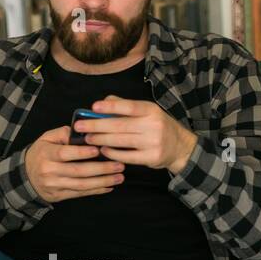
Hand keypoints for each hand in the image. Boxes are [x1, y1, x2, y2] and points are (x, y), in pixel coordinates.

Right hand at [24, 125, 125, 202]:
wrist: (26, 177)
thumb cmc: (41, 153)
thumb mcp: (46, 138)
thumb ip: (63, 133)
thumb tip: (82, 131)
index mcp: (47, 154)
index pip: (65, 154)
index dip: (82, 153)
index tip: (99, 149)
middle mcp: (50, 171)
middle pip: (78, 171)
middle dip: (101, 169)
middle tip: (118, 165)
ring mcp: (55, 185)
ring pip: (82, 185)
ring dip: (103, 181)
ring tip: (119, 177)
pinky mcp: (59, 195)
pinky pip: (80, 194)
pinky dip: (96, 191)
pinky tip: (109, 186)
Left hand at [73, 96, 197, 174]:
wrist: (180, 147)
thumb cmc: (158, 126)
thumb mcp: (147, 111)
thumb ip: (126, 106)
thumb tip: (104, 102)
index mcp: (151, 110)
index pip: (129, 106)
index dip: (111, 106)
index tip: (93, 107)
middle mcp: (153, 125)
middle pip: (120, 125)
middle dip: (97, 126)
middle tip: (80, 127)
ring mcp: (153, 143)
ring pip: (121, 141)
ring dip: (101, 139)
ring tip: (87, 138)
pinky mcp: (151, 158)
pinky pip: (127, 156)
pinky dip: (112, 153)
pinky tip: (103, 150)